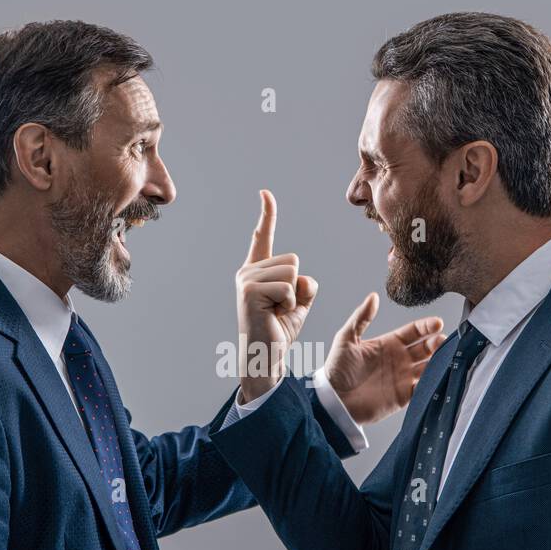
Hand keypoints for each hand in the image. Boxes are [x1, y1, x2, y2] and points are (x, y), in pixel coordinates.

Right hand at [234, 190, 316, 402]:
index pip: (263, 238)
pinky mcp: (250, 291)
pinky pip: (287, 287)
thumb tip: (301, 278)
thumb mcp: (299, 303)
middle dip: (297, 286)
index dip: (267, 215)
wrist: (266, 356)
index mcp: (258, 271)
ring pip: (291, 272)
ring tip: (276, 312)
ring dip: (293, 297)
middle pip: (293, 260)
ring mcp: (246, 280)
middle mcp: (248, 271)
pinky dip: (289, 304)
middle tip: (280, 308)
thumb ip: (304, 285)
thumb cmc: (280, 331)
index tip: (265, 193)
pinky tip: (273, 315)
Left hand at [321, 292, 445, 424]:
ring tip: (446, 357)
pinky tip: (439, 378)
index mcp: (389, 343)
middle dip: (437, 343)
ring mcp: (404, 378)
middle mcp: (400, 359)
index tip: (438, 323)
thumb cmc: (337, 370)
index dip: (426, 326)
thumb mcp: (346, 339)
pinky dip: (434, 383)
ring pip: (429, 367)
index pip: (414, 331)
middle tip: (442, 341)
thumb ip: (361, 318)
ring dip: (439, 362)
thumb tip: (373, 297)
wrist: (334, 401)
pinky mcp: (405, 397)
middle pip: (426, 348)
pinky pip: (425, 388)